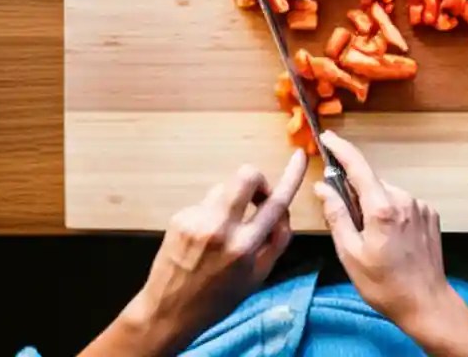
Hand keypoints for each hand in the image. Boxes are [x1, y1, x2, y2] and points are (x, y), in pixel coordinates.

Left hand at [82, 150, 307, 356]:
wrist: (168, 310)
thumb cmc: (216, 300)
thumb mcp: (257, 278)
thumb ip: (276, 243)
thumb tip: (283, 213)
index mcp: (244, 247)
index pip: (275, 203)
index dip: (291, 177)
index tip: (299, 157)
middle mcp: (220, 228)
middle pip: (246, 176)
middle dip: (257, 181)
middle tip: (257, 197)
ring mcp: (197, 219)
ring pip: (225, 188)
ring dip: (234, 200)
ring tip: (227, 228)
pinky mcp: (180, 217)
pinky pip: (206, 203)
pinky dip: (213, 214)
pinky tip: (204, 238)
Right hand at [314, 133, 467, 355]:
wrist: (426, 303)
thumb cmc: (384, 285)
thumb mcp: (350, 254)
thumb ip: (336, 215)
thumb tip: (323, 187)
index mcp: (382, 208)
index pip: (358, 167)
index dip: (341, 149)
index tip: (327, 138)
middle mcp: (404, 199)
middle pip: (372, 183)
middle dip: (356, 195)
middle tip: (349, 225)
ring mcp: (420, 206)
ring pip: (387, 194)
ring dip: (375, 207)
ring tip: (374, 241)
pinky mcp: (430, 215)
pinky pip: (402, 204)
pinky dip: (391, 214)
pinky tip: (392, 240)